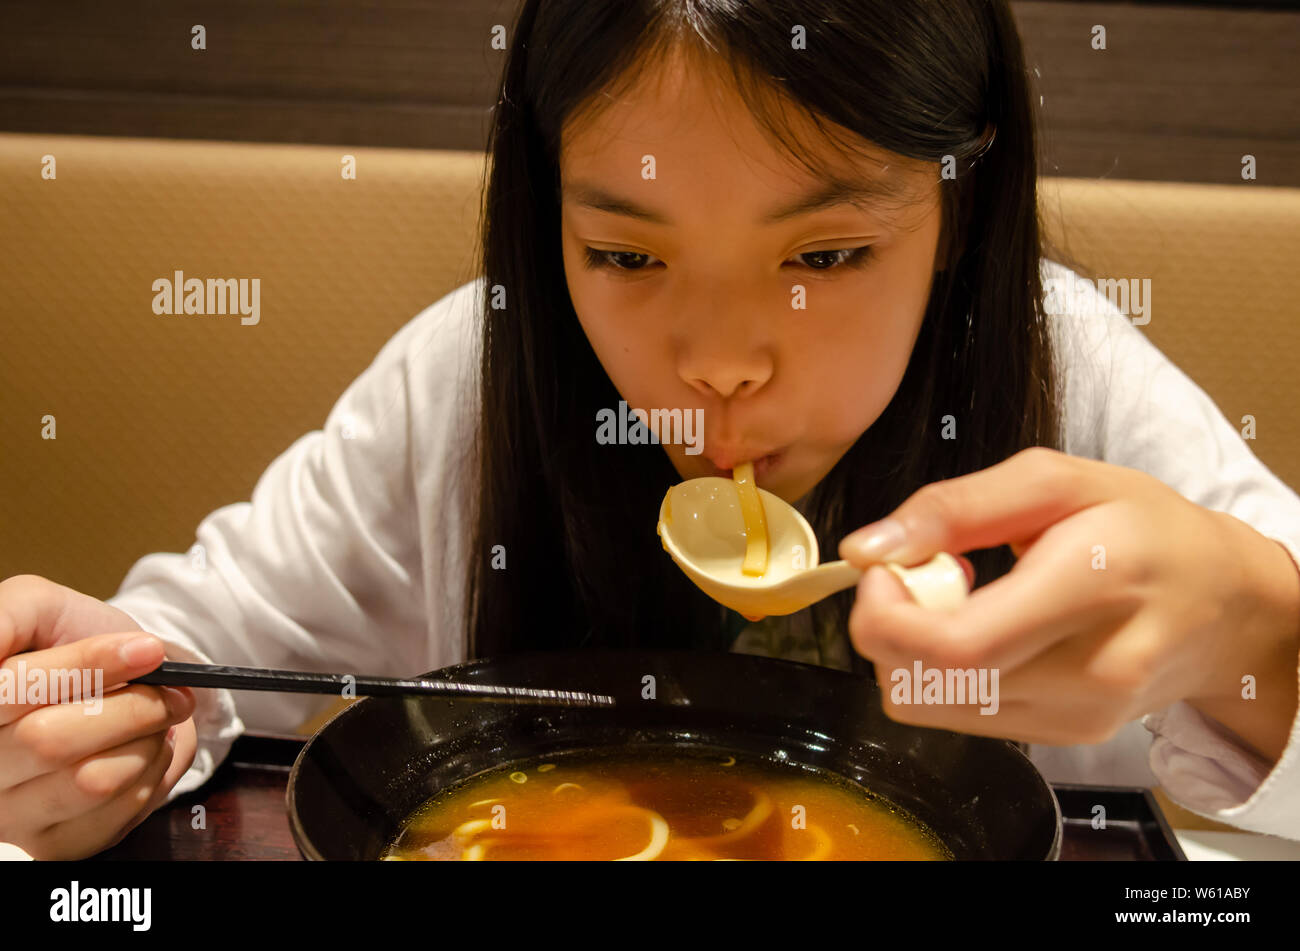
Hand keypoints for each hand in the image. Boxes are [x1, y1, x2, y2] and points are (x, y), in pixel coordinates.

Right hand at [0, 574, 197, 858]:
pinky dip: (155, 771)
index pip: (17, 691)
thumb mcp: (36, 608)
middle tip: (171, 687)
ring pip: (92, 781)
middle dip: (131, 705)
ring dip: (147, 739)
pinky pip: (120, 810)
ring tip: (157, 717)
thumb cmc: (65, 642)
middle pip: (52, 741)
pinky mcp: (56, 845)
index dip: (87, 667)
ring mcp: (12, 814)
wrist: (110, 676)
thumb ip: (10, 614)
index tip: (146, 649)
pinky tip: (147, 749)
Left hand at [838, 447, 1299, 761]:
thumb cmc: (1142, 529)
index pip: (956, 647)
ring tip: (958, 600)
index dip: (886, 616)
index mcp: (1092, 584)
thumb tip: (866, 548)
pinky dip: (942, 673)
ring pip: (928, 707)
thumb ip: (955, 507)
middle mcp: (1090, 670)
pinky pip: (957, 715)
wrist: (1224, 605)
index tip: (882, 571)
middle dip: (884, 629)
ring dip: (910, 652)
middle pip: (927, 686)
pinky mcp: (1064, 739)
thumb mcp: (1056, 481)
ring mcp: (1079, 716)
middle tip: (913, 576)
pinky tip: (982, 630)